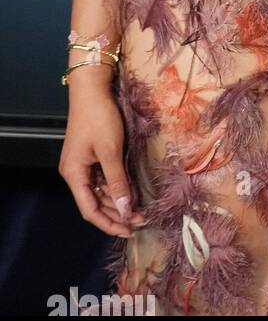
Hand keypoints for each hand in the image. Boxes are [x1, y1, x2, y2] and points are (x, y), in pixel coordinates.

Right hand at [58, 71, 146, 236]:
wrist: (92, 90)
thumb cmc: (99, 118)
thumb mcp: (111, 151)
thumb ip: (117, 181)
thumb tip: (125, 210)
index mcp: (74, 175)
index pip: (89, 210)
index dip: (109, 223)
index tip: (128, 231)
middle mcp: (75, 173)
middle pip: (94, 203)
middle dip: (117, 214)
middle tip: (141, 222)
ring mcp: (83, 165)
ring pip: (100, 192)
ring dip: (118, 202)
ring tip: (140, 211)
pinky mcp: (91, 156)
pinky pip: (103, 179)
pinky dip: (116, 188)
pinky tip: (131, 193)